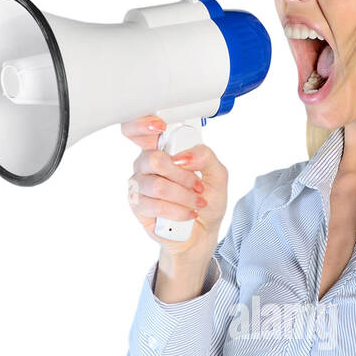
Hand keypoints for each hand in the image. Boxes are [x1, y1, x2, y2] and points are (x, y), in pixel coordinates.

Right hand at [122, 115, 228, 260]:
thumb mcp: (218, 175)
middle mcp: (146, 164)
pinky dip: (178, 211)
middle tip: (198, 185)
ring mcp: (139, 185)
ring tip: (197, 203)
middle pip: (153, 158)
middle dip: (183, 175)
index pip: (137, 130)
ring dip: (184, 196)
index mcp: (162, 149)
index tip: (160, 126)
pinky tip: (187, 214)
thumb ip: (206, 157)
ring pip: (158, 185)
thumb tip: (183, 157)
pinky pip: (156, 205)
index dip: (142, 124)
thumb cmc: (206, 200)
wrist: (202, 231)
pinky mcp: (138, 206)